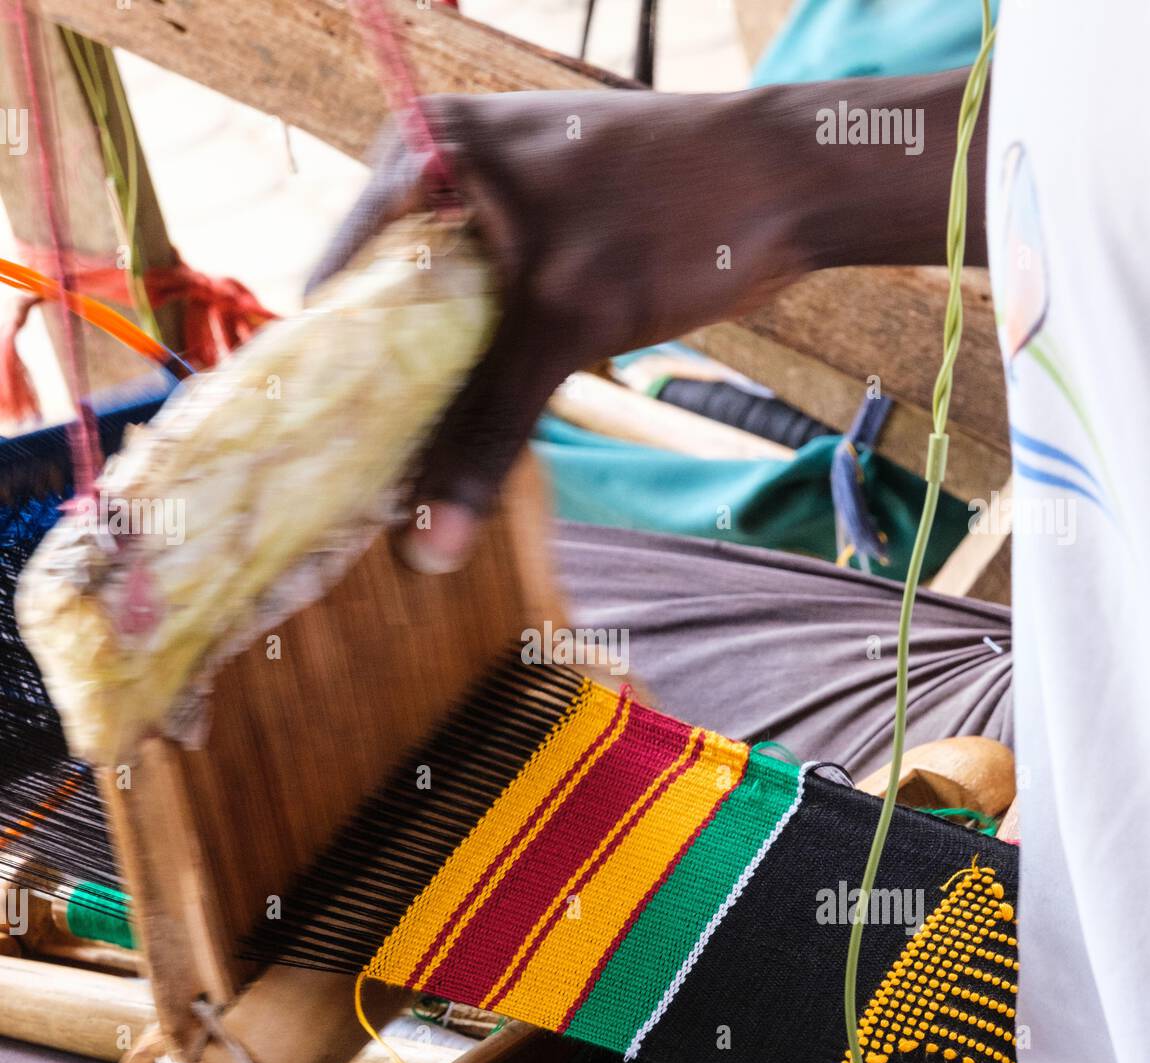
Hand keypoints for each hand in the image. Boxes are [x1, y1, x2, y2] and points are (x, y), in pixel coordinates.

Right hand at [309, 89, 814, 571]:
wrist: (790, 185)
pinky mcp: (528, 256)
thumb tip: (431, 549)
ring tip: (409, 496)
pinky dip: (475, 390)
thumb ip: (488, 432)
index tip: (321, 470)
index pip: (339, 286)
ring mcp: (484, 220)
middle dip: (381, 405)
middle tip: (369, 500)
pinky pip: (477, 335)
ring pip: (431, 333)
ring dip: (431, 409)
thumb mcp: (565, 323)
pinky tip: (466, 456)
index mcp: (423, 155)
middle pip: (379, 316)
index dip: (328, 382)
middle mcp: (439, 179)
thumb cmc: (676, 216)